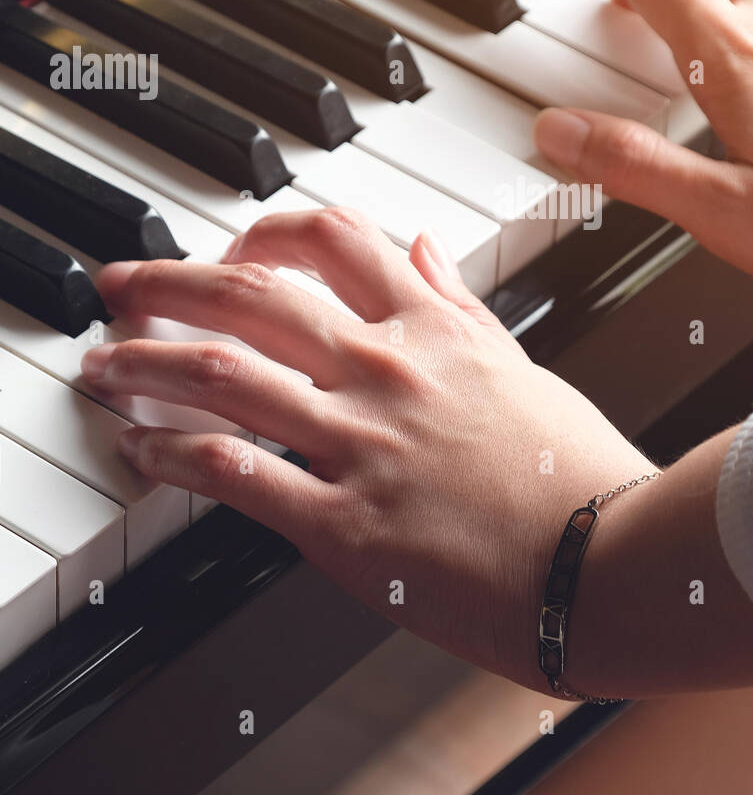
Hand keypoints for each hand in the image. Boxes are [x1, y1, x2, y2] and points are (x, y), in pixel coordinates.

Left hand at [81, 210, 651, 690]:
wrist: (607, 562)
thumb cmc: (577, 472)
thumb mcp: (523, 368)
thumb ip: (461, 306)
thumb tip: (421, 248)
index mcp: (434, 329)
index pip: (333, 240)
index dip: (265, 232)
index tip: (235, 249)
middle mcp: (387, 370)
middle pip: (251, 294)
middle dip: (167, 282)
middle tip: (122, 287)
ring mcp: (361, 442)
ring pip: (223, 374)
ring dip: (144, 362)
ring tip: (105, 365)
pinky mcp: (344, 523)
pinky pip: (236, 475)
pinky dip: (174, 457)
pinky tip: (144, 453)